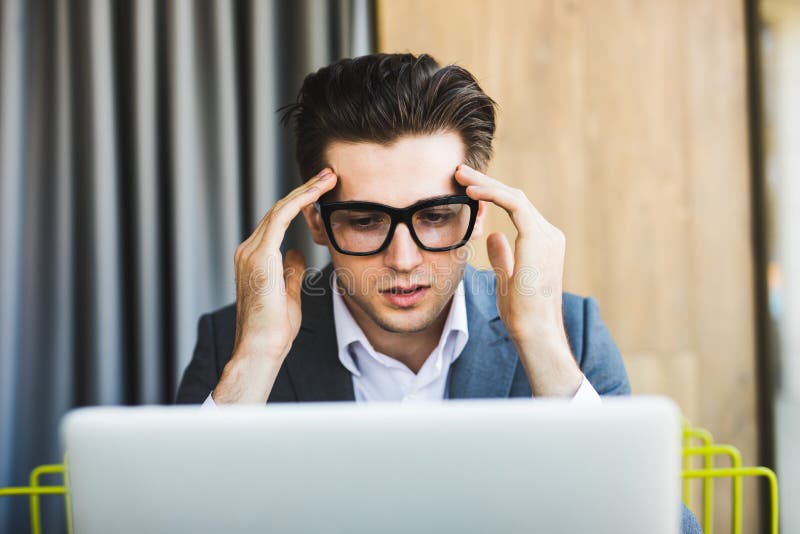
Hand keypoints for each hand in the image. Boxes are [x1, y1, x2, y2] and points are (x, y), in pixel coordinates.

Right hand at [213, 168, 337, 402]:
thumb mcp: (288, 295)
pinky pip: (281, 218)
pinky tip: (317, 193)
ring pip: (280, 209)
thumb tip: (296, 254)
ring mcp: (251, 252)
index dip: (299, 203)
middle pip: (278, 210)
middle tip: (328, 174)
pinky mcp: (260, 256)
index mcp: (254, 259)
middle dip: (305, 190)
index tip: (321, 191)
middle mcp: (248, 251)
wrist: (260, 349)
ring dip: (305, 191)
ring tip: (328, 177)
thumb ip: (290, 272)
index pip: (277, 222)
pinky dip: (299, 201)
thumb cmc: (274, 330)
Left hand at [455, 164, 582, 396]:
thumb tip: (492, 235)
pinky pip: (514, 204)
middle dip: (486, 183)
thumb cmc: (521, 314)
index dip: (491, 195)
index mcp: (542, 243)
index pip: (516, 208)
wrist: (535, 332)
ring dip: (486, 184)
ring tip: (459, 176)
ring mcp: (546, 236)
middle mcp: (549, 235)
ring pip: (514, 196)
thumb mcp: (506, 279)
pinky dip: (493, 194)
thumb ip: (502, 255)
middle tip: (458, 172)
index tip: (466, 189)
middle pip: (514, 197)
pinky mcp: (538, 239)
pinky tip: (471, 192)